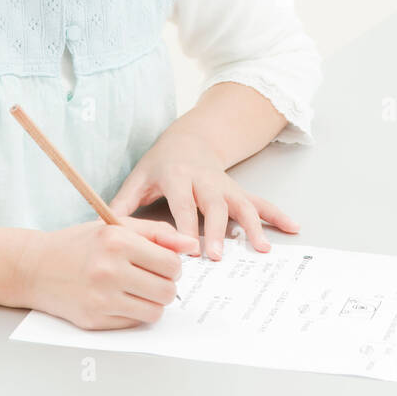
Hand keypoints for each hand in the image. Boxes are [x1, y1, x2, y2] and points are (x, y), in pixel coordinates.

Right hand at [19, 217, 196, 329]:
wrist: (34, 267)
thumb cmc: (79, 244)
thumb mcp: (117, 226)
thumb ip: (158, 233)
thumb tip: (191, 246)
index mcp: (117, 242)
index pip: (171, 264)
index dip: (172, 265)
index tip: (162, 264)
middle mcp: (108, 270)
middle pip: (167, 291)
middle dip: (165, 285)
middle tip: (151, 278)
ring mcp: (100, 299)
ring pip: (154, 312)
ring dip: (152, 302)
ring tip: (137, 290)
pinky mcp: (94, 320)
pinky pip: (133, 323)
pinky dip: (133, 313)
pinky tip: (119, 299)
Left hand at [108, 129, 300, 260]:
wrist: (190, 139)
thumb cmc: (161, 163)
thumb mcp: (139, 178)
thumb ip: (123, 204)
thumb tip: (104, 230)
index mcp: (177, 177)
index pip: (182, 203)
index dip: (186, 226)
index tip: (188, 250)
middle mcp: (205, 180)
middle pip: (214, 205)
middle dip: (218, 231)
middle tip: (218, 256)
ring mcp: (225, 185)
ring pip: (242, 204)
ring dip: (253, 226)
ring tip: (261, 249)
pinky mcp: (238, 190)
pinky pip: (260, 202)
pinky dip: (277, 215)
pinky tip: (292, 227)